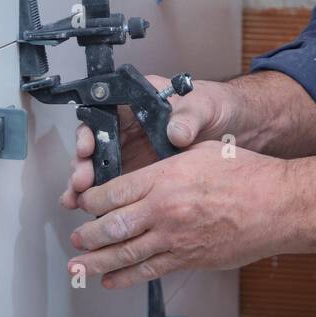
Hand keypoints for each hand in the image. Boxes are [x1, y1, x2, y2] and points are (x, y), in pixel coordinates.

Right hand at [60, 75, 239, 208]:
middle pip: (94, 145)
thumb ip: (189, 116)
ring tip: (77, 200)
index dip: (89, 132)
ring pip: (100, 169)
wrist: (238, 128)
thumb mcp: (204, 106)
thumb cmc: (217, 107)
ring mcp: (134, 152)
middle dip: (83, 164)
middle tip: (82, 180)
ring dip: (85, 186)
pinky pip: (117, 189)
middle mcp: (131, 127)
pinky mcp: (143, 175)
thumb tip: (175, 131)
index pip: (103, 114)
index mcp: (139, 103)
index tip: (87, 147)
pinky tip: (93, 213)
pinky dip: (103, 201)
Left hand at [66, 140, 287, 287]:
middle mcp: (164, 208)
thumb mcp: (201, 150)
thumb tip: (149, 163)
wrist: (276, 205)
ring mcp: (174, 237)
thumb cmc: (246, 174)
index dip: (90, 200)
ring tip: (79, 266)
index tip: (83, 202)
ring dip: (97, 262)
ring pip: (125, 253)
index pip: (113, 192)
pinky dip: (126, 277)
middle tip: (76, 239)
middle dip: (87, 234)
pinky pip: (149, 270)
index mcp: (164, 177)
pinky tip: (112, 280)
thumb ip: (169, 157)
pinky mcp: (187, 258)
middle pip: (112, 225)